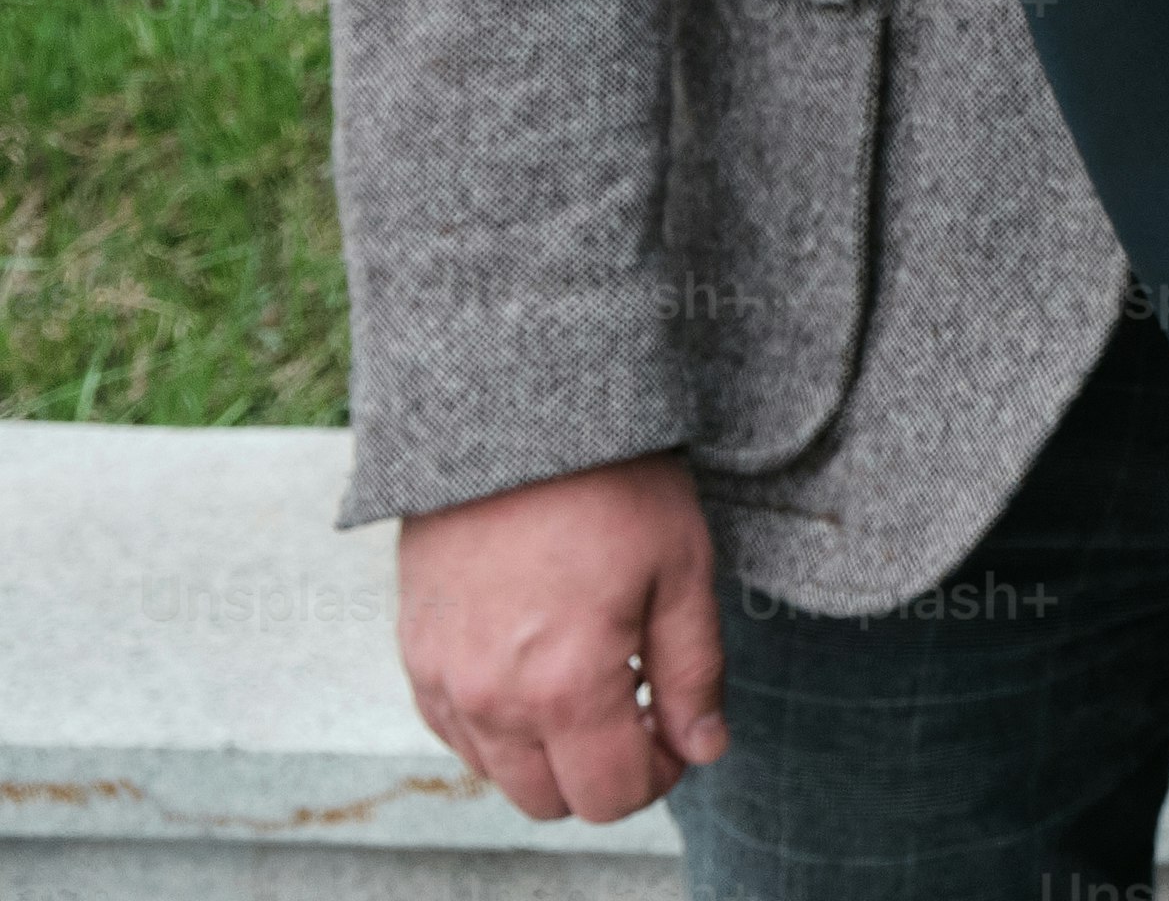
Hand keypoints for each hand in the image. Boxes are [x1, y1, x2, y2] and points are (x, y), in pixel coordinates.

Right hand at [390, 454, 727, 822]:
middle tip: (643, 708)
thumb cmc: (613, 484)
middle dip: (607, 773)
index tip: (680, 731)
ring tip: (595, 680)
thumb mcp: (684, 570)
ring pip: (500, 774)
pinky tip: (541, 669)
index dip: (660, 775)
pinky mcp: (414, 655)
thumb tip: (704, 749)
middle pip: (551, 800)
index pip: (613, 796)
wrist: (514, 417)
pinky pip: (456, 733)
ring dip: (551, 753)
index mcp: (565, 686)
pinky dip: (501, 726)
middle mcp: (491, 700)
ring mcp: (442, 680)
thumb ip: (694, 674)